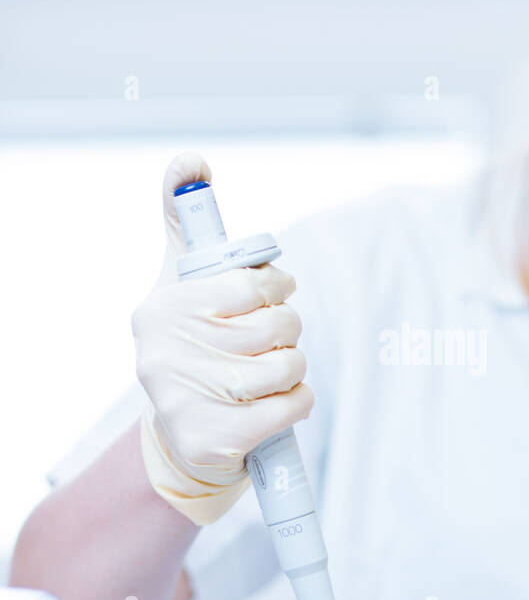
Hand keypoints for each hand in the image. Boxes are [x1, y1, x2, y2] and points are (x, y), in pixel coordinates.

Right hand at [132, 151, 312, 525]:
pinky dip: (298, 401)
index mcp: (159, 308)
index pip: (250, 284)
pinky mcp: (212, 440)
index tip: (275, 294)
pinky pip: (292, 405)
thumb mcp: (181, 281)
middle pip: (276, 325)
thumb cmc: (193, 343)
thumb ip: (184, 218)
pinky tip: (278, 402)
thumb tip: (188, 158)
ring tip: (272, 372)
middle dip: (288, 330)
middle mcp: (162, 354)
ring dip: (294, 367)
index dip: (276, 288)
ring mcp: (183, 401)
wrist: (182, 436)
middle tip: (272, 340)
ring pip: (288, 364)